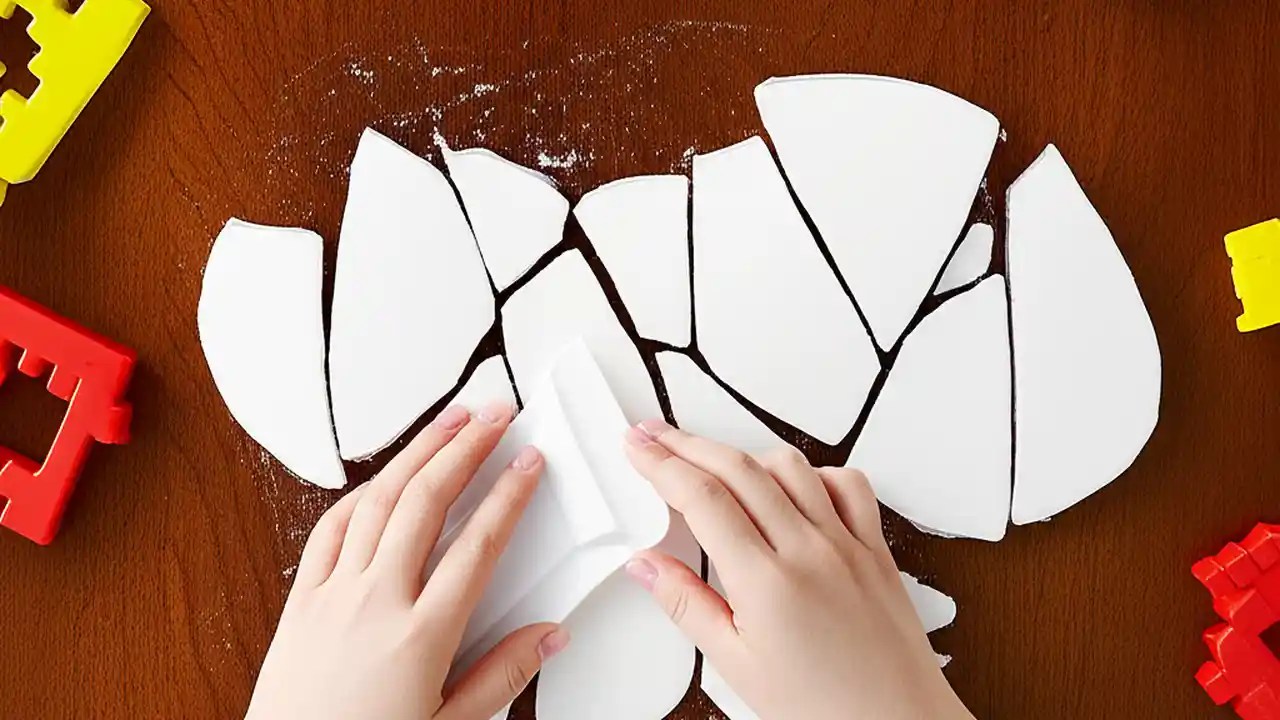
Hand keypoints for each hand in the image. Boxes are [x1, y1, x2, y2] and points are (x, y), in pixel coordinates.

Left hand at [247, 403, 569, 719]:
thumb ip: (502, 675)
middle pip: (427, 502)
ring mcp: (333, 595)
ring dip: (418, 452)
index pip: (478, 545)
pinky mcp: (301, 599)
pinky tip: (383, 477)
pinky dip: (362, 492)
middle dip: (466, 448)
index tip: (529, 462)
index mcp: (421, 636)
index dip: (509, 495)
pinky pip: (330, 527)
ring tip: (448, 421)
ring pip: (378, 500)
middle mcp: (375, 603)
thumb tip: (548, 636)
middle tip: (495, 415)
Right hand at [622, 419, 973, 719]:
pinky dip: (813, 472)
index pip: (701, 498)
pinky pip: (848, 484)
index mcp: (767, 582)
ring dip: (745, 452)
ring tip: (714, 458)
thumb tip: (646, 566)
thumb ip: (686, 605)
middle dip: (687, 443)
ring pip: (790, 465)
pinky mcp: (875, 547)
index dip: (661, 464)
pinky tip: (793, 483)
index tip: (638, 447)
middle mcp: (810, 550)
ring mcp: (847, 543)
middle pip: (738, 468)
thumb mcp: (737, 665)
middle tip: (657, 435)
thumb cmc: (826, 709)